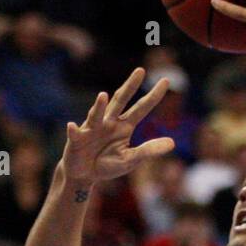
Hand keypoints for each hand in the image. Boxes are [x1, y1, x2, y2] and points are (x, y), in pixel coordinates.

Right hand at [63, 68, 174, 184]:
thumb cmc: (107, 165)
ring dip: (99, 106)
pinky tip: (73, 127)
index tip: (166, 80)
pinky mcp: (76, 140)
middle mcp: (109, 122)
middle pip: (120, 101)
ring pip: (96, 115)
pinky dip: (74, 131)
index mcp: (124, 127)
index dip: (153, 96)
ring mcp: (92, 129)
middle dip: (130, 86)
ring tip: (103, 96)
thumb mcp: (130, 160)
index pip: (141, 108)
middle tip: (140, 71)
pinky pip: (75, 134)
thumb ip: (149, 150)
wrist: (84, 175)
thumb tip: (172, 143)